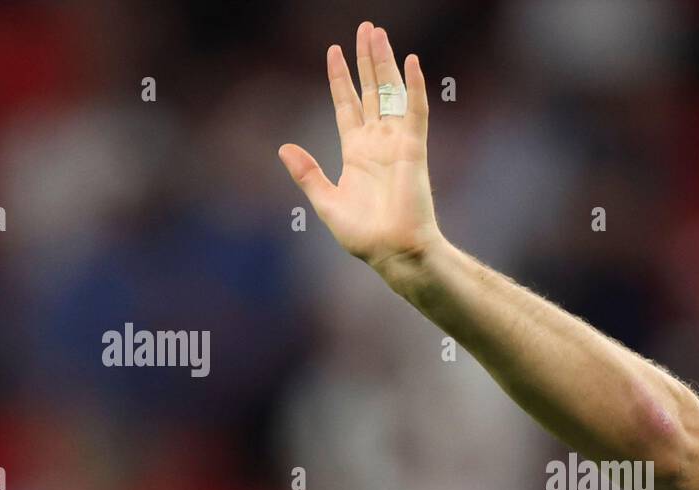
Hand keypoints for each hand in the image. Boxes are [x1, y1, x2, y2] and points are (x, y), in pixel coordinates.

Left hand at [278, 21, 442, 285]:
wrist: (394, 251)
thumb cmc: (364, 236)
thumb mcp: (326, 203)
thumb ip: (308, 174)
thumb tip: (283, 147)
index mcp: (356, 153)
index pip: (346, 105)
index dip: (340, 78)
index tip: (333, 51)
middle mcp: (377, 143)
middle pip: (370, 91)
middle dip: (366, 60)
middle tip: (365, 28)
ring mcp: (396, 143)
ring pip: (390, 93)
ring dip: (384, 63)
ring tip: (378, 34)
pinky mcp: (413, 150)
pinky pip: (415, 112)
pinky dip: (414, 88)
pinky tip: (412, 63)